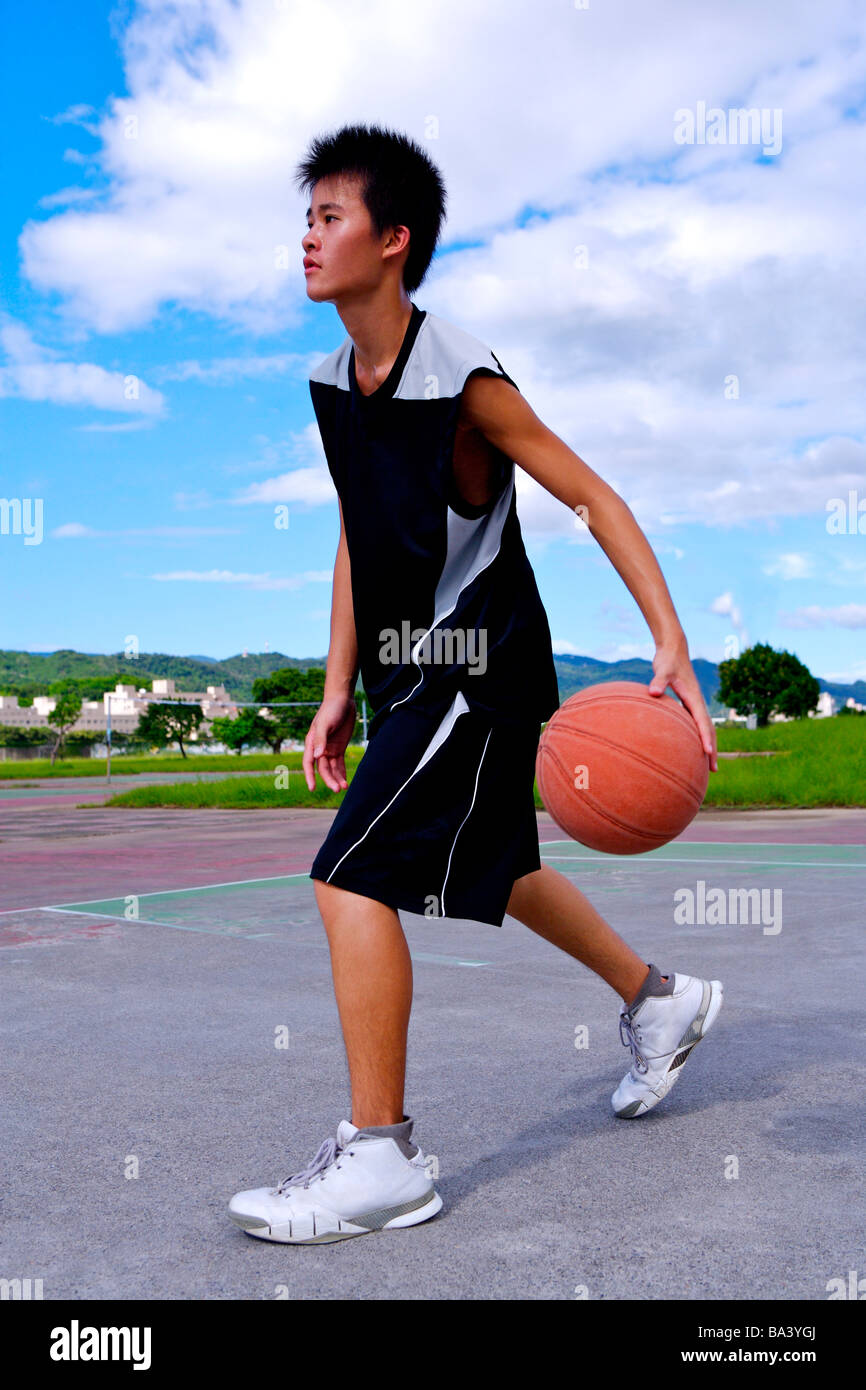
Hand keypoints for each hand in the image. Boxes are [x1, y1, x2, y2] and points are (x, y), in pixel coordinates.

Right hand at [303, 694, 356, 791]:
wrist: (343, 699)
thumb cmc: (331, 709)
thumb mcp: (325, 723)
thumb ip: (320, 739)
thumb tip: (316, 756)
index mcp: (311, 742)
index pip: (308, 763)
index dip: (310, 776)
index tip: (312, 788)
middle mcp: (319, 748)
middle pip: (322, 769)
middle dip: (329, 780)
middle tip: (338, 789)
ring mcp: (329, 748)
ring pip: (331, 768)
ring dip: (336, 778)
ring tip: (344, 787)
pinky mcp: (339, 747)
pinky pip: (339, 763)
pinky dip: (341, 772)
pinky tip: (346, 781)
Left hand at [648, 640, 717, 772]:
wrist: (673, 649)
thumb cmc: (667, 660)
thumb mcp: (662, 669)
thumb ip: (658, 681)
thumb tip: (653, 692)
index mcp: (694, 698)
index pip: (702, 722)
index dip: (706, 739)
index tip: (707, 754)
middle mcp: (697, 702)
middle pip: (708, 730)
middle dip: (712, 750)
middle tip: (713, 770)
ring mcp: (694, 703)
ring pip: (705, 728)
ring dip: (708, 745)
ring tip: (709, 765)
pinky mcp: (688, 702)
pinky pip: (696, 724)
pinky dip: (698, 736)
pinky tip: (692, 747)